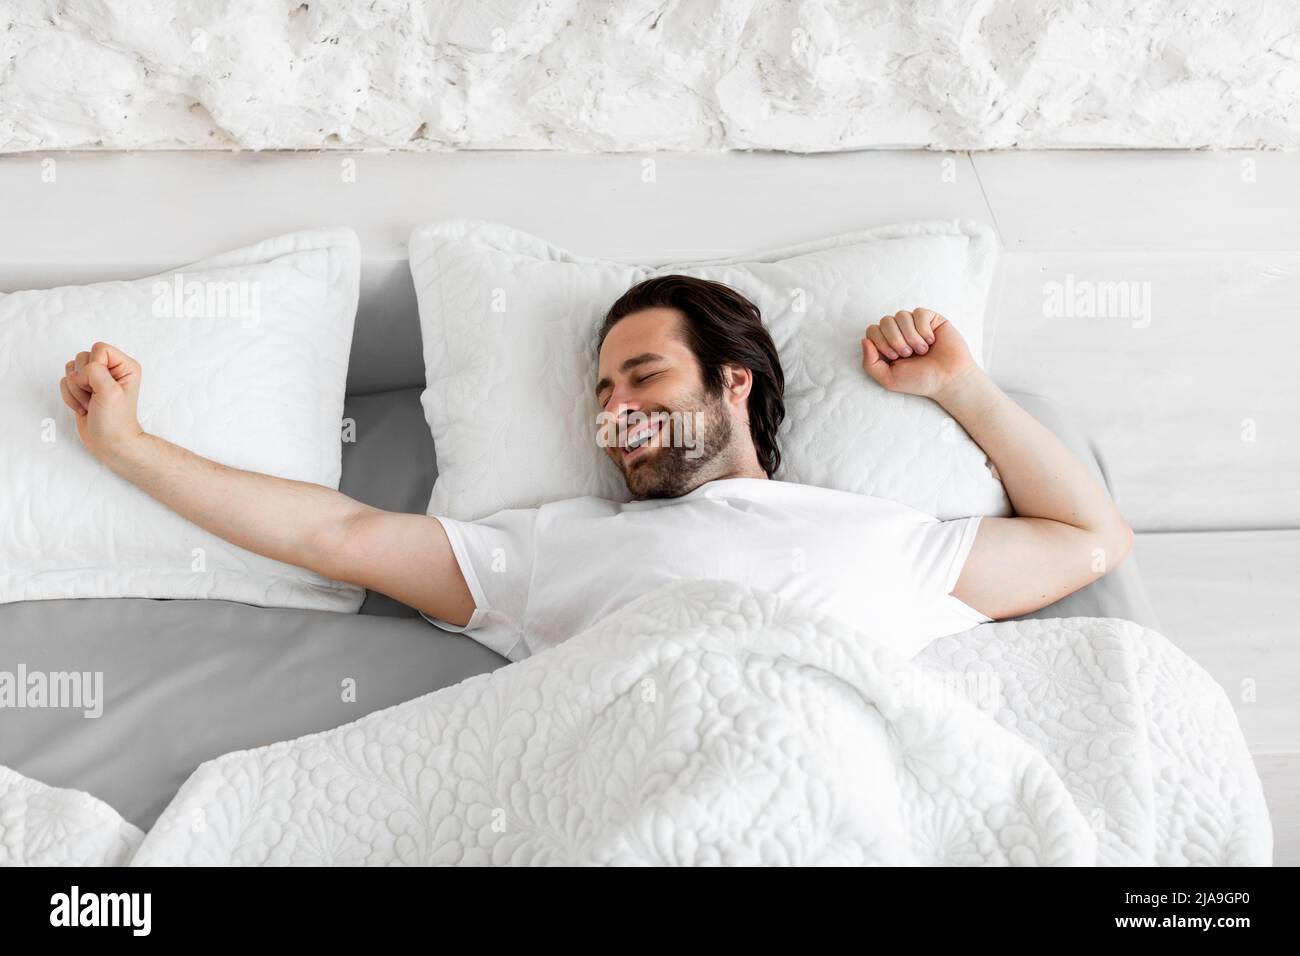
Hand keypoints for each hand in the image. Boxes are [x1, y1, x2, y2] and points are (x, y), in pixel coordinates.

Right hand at [59, 342, 144, 459]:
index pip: (99, 348)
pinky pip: (64, 382)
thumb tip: (81, 368)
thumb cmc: (115, 420)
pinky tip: (83, 408)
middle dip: (83, 380)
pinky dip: (70, 397)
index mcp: (125, 366)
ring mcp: (95, 379)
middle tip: (95, 397)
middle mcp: (110, 369)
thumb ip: (95, 371)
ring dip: (75, 390)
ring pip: (71, 369)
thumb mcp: (110, 391)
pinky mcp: (82, 388)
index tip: (101, 386)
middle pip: (82, 357)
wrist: (109, 442)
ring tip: (90, 403)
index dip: (94, 366)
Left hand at [861, 308, 976, 398]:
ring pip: (901, 315)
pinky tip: (931, 341)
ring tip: (922, 350)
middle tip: (908, 354)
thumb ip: (869, 363)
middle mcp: (900, 332)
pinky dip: (923, 329)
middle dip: (895, 339)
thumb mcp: (888, 379)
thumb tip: (864, 340)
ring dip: (911, 336)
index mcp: (887, 344)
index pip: (872, 330)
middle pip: (885, 321)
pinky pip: (919, 313)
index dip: (880, 342)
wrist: (948, 379)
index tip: (894, 357)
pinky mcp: (931, 319)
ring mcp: (915, 324)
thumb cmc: (920, 380)